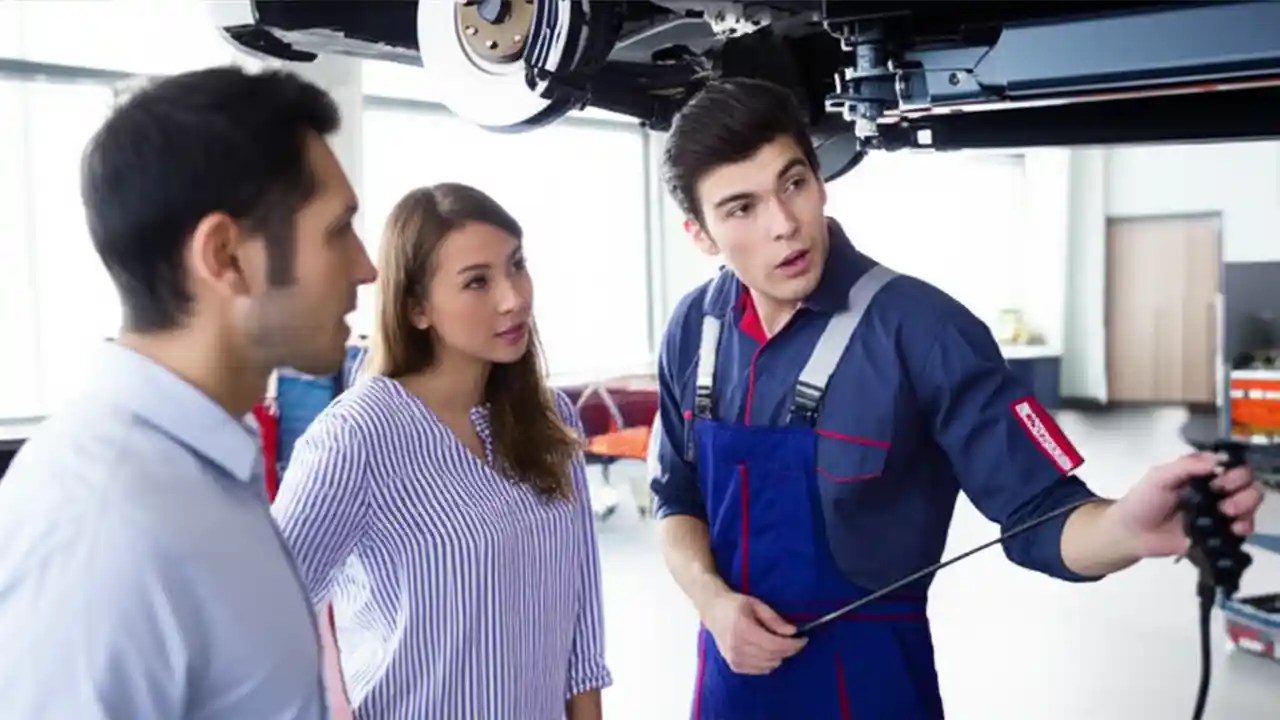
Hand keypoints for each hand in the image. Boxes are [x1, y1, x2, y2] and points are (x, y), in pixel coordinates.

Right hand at [700, 591, 806, 674]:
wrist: (713, 611)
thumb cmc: (735, 604)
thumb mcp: (756, 604)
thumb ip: (774, 619)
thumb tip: (792, 631)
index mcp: (743, 629)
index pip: (774, 644)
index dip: (793, 644)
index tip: (803, 639)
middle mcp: (737, 647)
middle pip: (774, 656)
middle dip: (790, 649)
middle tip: (795, 641)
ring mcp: (735, 659)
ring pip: (769, 665)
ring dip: (779, 656)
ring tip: (779, 643)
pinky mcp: (734, 666)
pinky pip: (761, 670)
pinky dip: (769, 662)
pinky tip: (767, 651)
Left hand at [1109, 451, 1264, 558]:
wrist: (1132, 534)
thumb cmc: (1143, 501)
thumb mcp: (1159, 476)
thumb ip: (1185, 466)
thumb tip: (1217, 461)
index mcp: (1200, 473)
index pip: (1230, 464)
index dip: (1233, 469)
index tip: (1219, 479)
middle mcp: (1214, 490)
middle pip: (1246, 482)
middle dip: (1242, 487)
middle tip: (1223, 498)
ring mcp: (1218, 512)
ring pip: (1249, 503)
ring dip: (1245, 505)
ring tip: (1226, 512)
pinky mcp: (1220, 533)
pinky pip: (1243, 528)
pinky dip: (1245, 526)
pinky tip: (1234, 528)